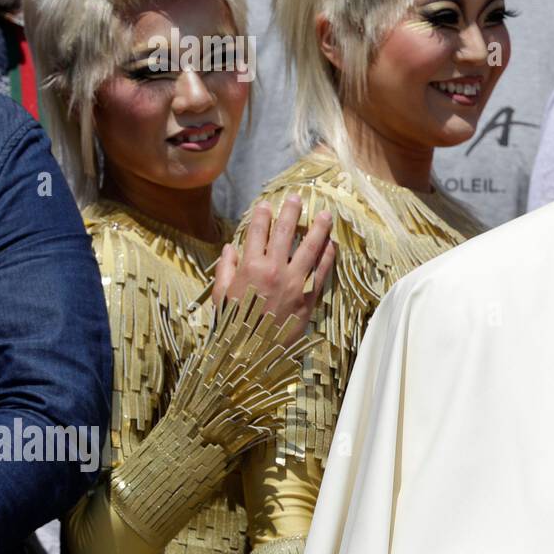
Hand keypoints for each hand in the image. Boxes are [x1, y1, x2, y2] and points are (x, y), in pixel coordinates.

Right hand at [212, 195, 335, 344]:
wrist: (252, 355)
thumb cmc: (233, 327)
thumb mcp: (222, 297)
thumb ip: (225, 270)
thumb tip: (231, 247)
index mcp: (250, 268)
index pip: (257, 233)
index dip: (262, 216)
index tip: (267, 204)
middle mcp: (274, 270)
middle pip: (286, 233)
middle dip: (292, 212)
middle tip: (297, 198)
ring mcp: (295, 283)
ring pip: (310, 248)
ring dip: (319, 228)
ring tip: (326, 214)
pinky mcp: (309, 297)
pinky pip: (322, 271)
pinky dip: (327, 256)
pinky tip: (331, 245)